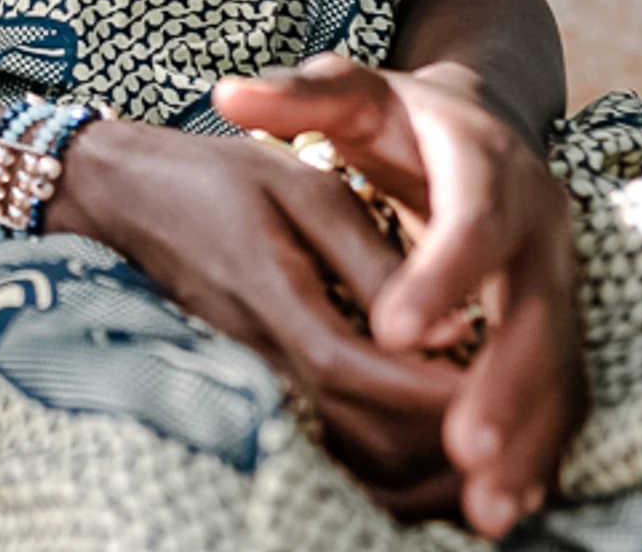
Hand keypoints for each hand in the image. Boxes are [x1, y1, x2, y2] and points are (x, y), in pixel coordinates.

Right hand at [47, 117, 467, 514]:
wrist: (132, 196)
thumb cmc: (220, 179)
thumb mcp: (303, 191)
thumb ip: (374, 261)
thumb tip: (454, 326)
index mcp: (273, 295)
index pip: (354, 369)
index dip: (424, 390)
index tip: (490, 390)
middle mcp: (266, 351)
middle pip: (360, 436)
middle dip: (439, 445)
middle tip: (509, 429)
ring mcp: (263, 375)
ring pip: (351, 454)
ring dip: (421, 462)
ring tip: (486, 441)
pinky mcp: (268, 384)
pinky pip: (337, 442)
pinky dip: (392, 453)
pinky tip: (433, 439)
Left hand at [218, 54, 583, 537]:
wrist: (479, 129)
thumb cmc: (400, 119)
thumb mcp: (353, 93)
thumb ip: (300, 95)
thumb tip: (232, 95)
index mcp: (490, 165)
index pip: (474, 221)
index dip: (440, 275)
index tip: (392, 330)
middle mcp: (541, 228)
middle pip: (533, 312)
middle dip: (503, 384)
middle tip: (463, 446)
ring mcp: (558, 282)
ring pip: (557, 367)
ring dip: (529, 438)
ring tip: (489, 503)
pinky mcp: (557, 327)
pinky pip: (560, 395)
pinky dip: (539, 451)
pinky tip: (506, 503)